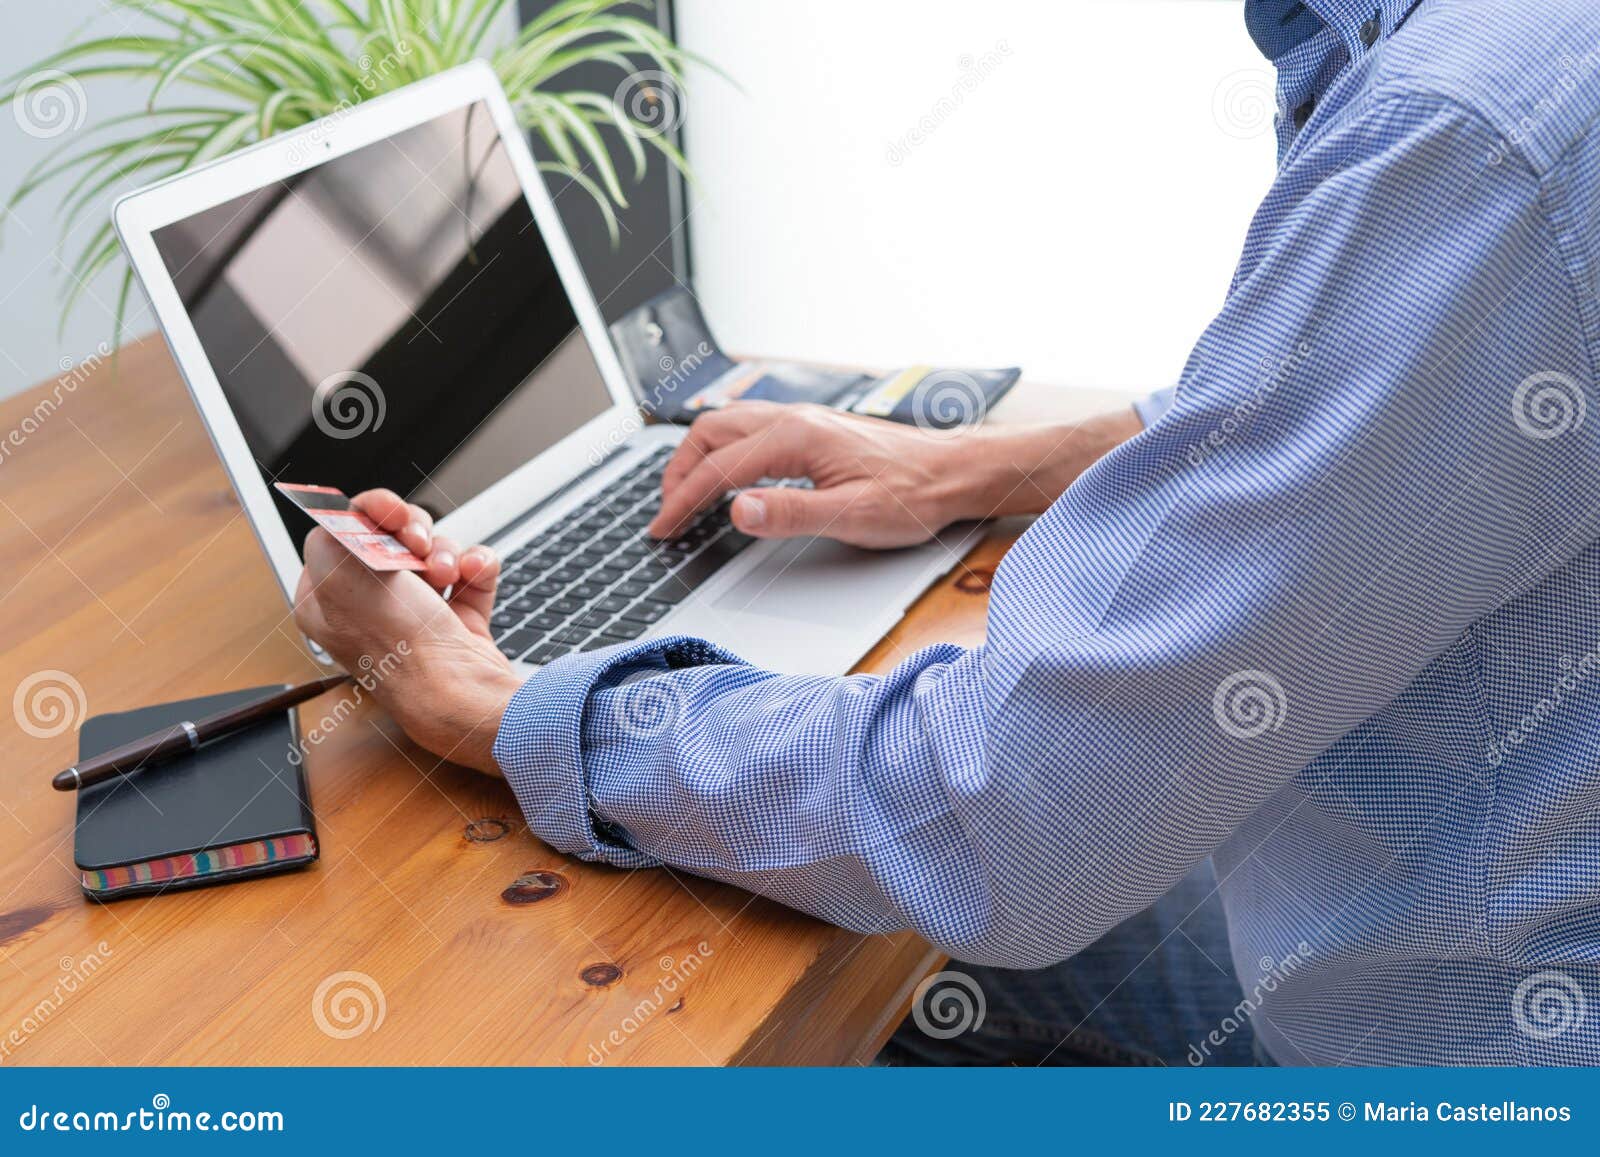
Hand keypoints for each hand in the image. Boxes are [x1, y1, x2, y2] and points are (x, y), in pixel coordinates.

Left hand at [290, 489, 522, 774]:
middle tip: (417, 544)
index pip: (342, 536)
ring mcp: (417, 614)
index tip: (388, 512)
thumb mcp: (339, 575)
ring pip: (434, 552)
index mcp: (327, 600)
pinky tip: (473, 574)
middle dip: (413, 533)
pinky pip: (470, 571)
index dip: (368, 516)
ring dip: (446, 551)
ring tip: (447, 573)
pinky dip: (476, 567)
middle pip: (392, 538)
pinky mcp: (459, 620)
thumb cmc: (396, 643)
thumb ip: (329, 532)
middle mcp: (368, 607)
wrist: (458, 691)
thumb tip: (344, 520)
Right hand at [648, 401, 1143, 547]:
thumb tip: (736, 509)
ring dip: (697, 455)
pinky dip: (720, 448)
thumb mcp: (852, 517)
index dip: (681, 501)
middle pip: (709, 433)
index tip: (662, 529)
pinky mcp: (813, 428)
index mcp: (795, 438)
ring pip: (727, 424)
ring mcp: (802, 419)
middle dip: (678, 471)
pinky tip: (726, 471)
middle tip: (665, 512)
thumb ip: (790, 513)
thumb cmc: (913, 497)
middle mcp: (793, 419)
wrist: (954, 473)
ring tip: (683, 492)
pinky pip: (749, 427)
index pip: (717, 469)